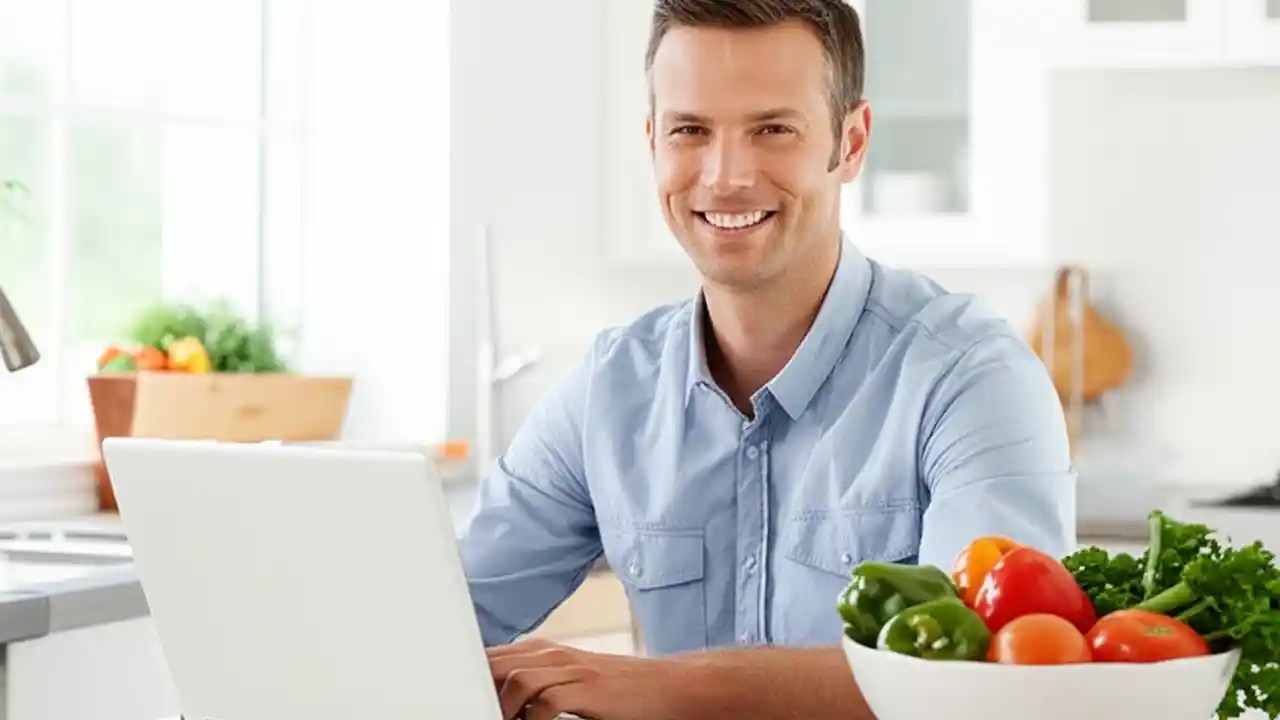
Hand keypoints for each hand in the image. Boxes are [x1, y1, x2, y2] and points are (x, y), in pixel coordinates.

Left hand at [487, 637, 686, 719]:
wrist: (666, 687)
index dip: (470, 677)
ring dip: (502, 707)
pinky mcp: (588, 689)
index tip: (461, 698)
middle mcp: (553, 655)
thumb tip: (498, 701)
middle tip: (473, 711)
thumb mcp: (569, 679)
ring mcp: (571, 669)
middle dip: (478, 690)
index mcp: (542, 652)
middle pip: (496, 663)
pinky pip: (547, 702)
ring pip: (516, 679)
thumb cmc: (616, 690)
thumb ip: (535, 682)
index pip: (490, 657)